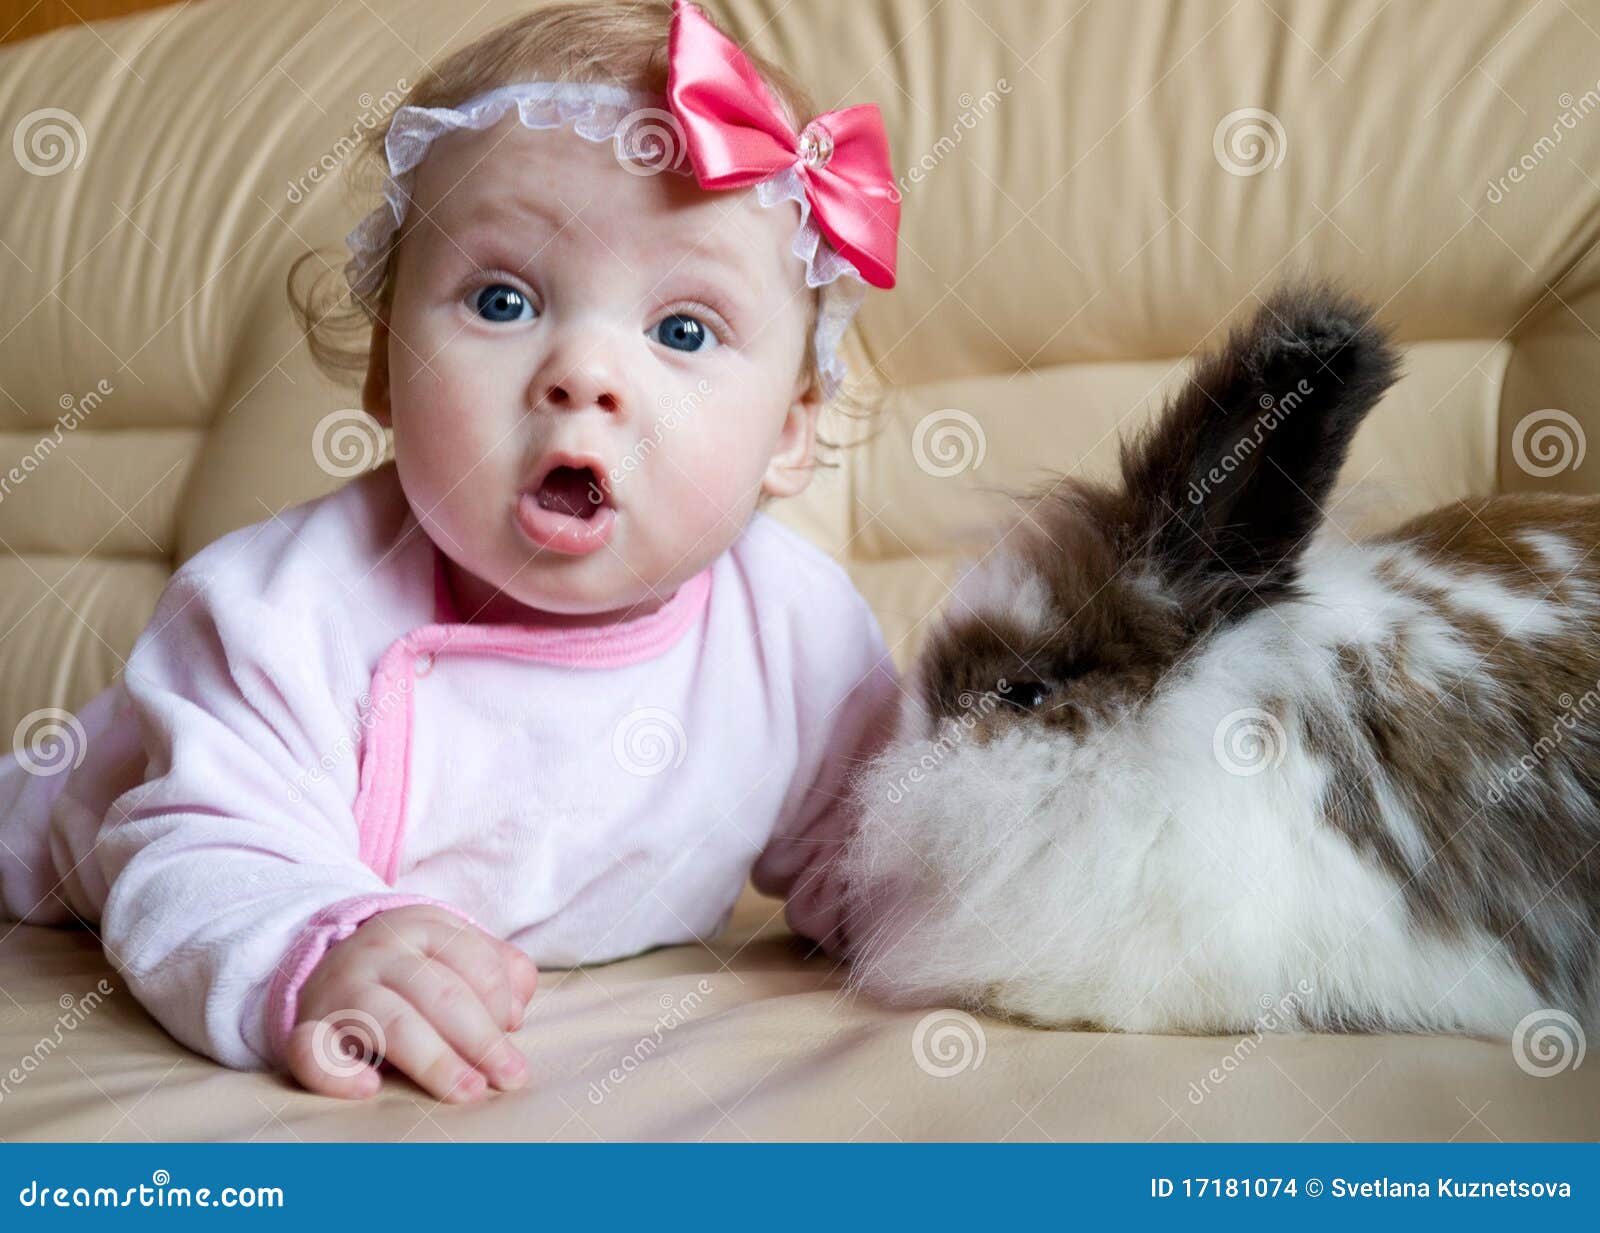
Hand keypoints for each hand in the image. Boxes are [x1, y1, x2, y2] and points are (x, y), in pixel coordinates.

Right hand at [286, 905, 538, 1101]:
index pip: (473, 959)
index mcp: (421, 926)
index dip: (499, 999)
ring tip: (470, 1092)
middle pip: (441, 994)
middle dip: (483, 1039)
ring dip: (437, 1061)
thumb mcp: (453, 952)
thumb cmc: (410, 969)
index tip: (512, 1032)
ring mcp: (340, 989)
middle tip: (510, 1077)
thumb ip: (498, 971)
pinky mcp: (307, 1029)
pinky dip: (338, 1073)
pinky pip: (311, 1051)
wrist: (324, 967)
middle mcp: (379, 951)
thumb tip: (515, 1013)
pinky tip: (370, 1088)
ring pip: (394, 1023)